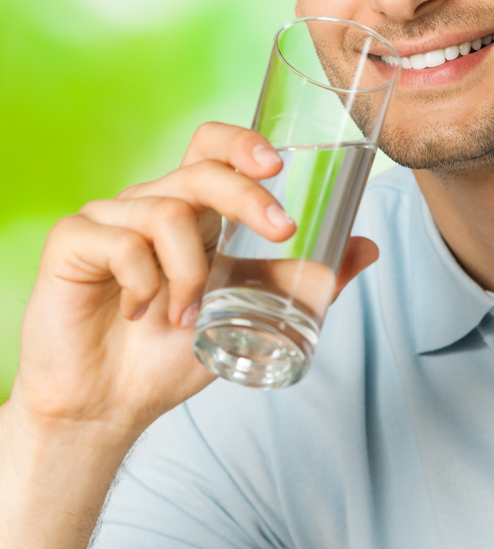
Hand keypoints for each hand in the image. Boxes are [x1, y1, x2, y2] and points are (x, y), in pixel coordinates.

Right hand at [11, 123, 376, 441]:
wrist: (109, 405)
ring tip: (184, 317)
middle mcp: (150, 202)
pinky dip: (143, 284)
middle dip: (247, 196)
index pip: (212, 148)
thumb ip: (299, 281)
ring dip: (190, 272)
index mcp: (190, 210)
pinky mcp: (73, 240)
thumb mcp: (246, 313)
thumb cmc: (171, 354)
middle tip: (281, 231)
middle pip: (201, 169)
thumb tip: (365, 248)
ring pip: (166, 212)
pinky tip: (136, 311)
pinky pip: (121, 244)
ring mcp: (109, 217)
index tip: (277, 164)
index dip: (242, 143)